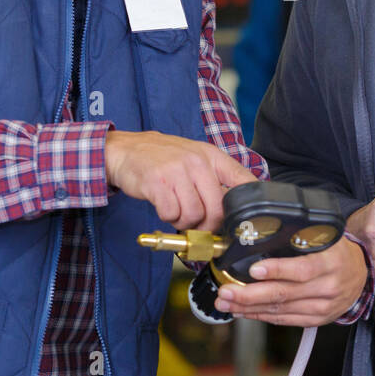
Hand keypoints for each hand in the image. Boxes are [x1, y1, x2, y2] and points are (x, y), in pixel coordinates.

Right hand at [105, 129, 257, 230]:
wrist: (126, 150)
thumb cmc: (163, 159)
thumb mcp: (195, 159)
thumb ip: (215, 179)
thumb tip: (233, 210)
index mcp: (212, 156)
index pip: (242, 180)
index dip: (248, 204)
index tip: (244, 220)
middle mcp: (197, 162)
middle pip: (217, 208)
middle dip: (208, 225)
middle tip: (198, 225)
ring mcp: (177, 171)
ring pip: (194, 215)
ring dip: (184, 221)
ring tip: (176, 209)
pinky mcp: (158, 183)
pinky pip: (171, 214)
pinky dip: (167, 217)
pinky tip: (163, 206)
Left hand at [213, 236, 367, 326]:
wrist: (361, 275)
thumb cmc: (337, 251)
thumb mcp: (327, 236)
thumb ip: (302, 235)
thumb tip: (264, 229)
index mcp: (330, 262)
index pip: (303, 269)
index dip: (277, 270)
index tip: (254, 269)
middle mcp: (328, 287)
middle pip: (285, 293)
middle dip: (250, 294)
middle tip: (226, 292)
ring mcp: (322, 307)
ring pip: (281, 310)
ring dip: (249, 307)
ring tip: (226, 302)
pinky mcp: (316, 319)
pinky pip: (285, 320)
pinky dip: (261, 316)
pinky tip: (243, 311)